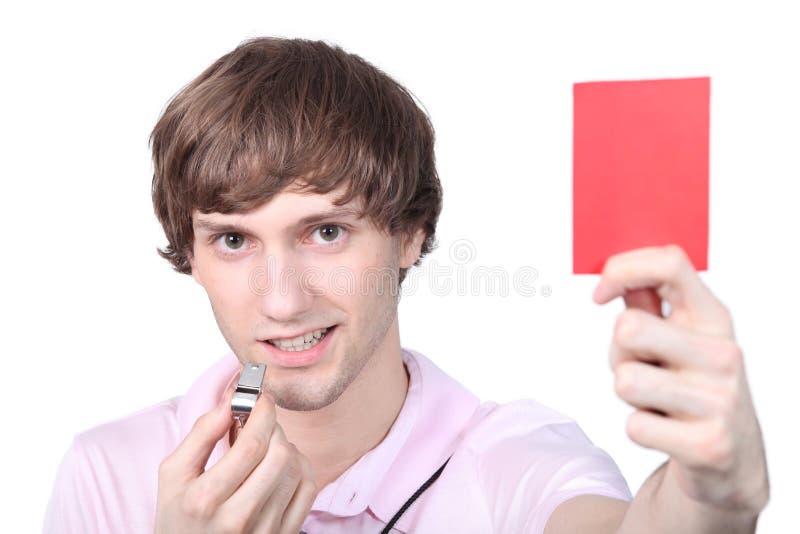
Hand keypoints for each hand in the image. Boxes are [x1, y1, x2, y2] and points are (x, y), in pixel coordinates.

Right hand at [155, 382, 316, 532]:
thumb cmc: (179, 516)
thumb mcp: (173, 475)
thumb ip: (201, 434)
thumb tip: (230, 401)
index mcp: (205, 499)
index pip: (252, 444)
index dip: (262, 413)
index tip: (261, 398)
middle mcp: (238, 518)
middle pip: (279, 455)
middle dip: (273, 427)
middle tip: (260, 422)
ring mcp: (264, 531)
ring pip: (295, 468)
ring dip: (285, 445)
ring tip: (265, 445)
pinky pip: (308, 489)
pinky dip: (300, 466)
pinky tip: (280, 465)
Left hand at [593, 244, 769, 515]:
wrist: (730, 460)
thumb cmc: (693, 386)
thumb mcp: (680, 338)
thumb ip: (649, 301)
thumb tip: (614, 269)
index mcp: (714, 318)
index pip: (670, 262)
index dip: (622, 270)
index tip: (600, 294)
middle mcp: (723, 354)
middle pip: (629, 327)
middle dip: (617, 351)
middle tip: (639, 367)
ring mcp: (719, 401)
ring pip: (625, 380)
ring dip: (627, 392)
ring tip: (655, 400)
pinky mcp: (708, 445)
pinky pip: (634, 427)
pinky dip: (639, 430)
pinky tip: (666, 431)